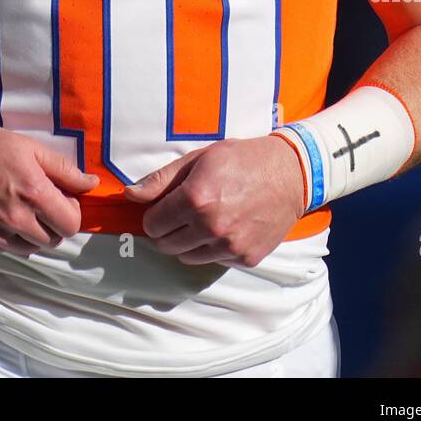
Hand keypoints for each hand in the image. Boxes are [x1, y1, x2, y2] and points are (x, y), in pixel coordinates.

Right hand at [0, 120, 98, 255]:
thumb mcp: (27, 147)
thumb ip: (63, 169)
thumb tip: (91, 183)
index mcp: (33, 194)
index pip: (71, 224)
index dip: (70, 211)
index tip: (60, 198)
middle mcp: (16, 220)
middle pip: (53, 240)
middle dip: (52, 223)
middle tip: (39, 203)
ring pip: (29, 248)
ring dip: (31, 233)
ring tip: (16, 207)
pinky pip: (3, 248)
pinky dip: (6, 236)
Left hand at [122, 134, 305, 266]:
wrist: (289, 174)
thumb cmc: (241, 160)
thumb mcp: (198, 159)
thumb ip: (161, 179)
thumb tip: (130, 194)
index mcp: (195, 198)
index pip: (153, 224)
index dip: (154, 215)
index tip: (163, 208)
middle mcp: (211, 226)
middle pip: (167, 246)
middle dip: (167, 231)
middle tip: (180, 215)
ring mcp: (230, 246)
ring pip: (188, 257)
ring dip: (188, 242)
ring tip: (203, 220)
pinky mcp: (245, 258)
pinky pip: (215, 261)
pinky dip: (213, 248)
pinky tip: (225, 227)